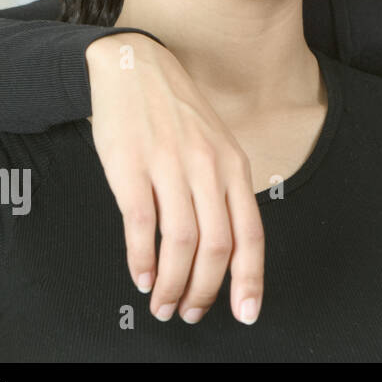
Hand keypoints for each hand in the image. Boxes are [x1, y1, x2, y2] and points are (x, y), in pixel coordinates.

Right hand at [85, 34, 264, 323]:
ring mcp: (170, 167)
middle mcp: (209, 168)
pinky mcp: (131, 168)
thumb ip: (222, 191)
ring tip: (164, 304)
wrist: (135, 66)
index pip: (251, 233)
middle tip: (191, 314)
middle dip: (206, 291)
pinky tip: (142, 278)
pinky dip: (142, 261)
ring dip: (174, 284)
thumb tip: (223, 248)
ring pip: (181, 243)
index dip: (250, 278)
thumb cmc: (176, 112)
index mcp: (234, 166)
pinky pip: (141, 226)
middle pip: (217, 246)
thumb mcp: (215, 146)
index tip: (247, 312)